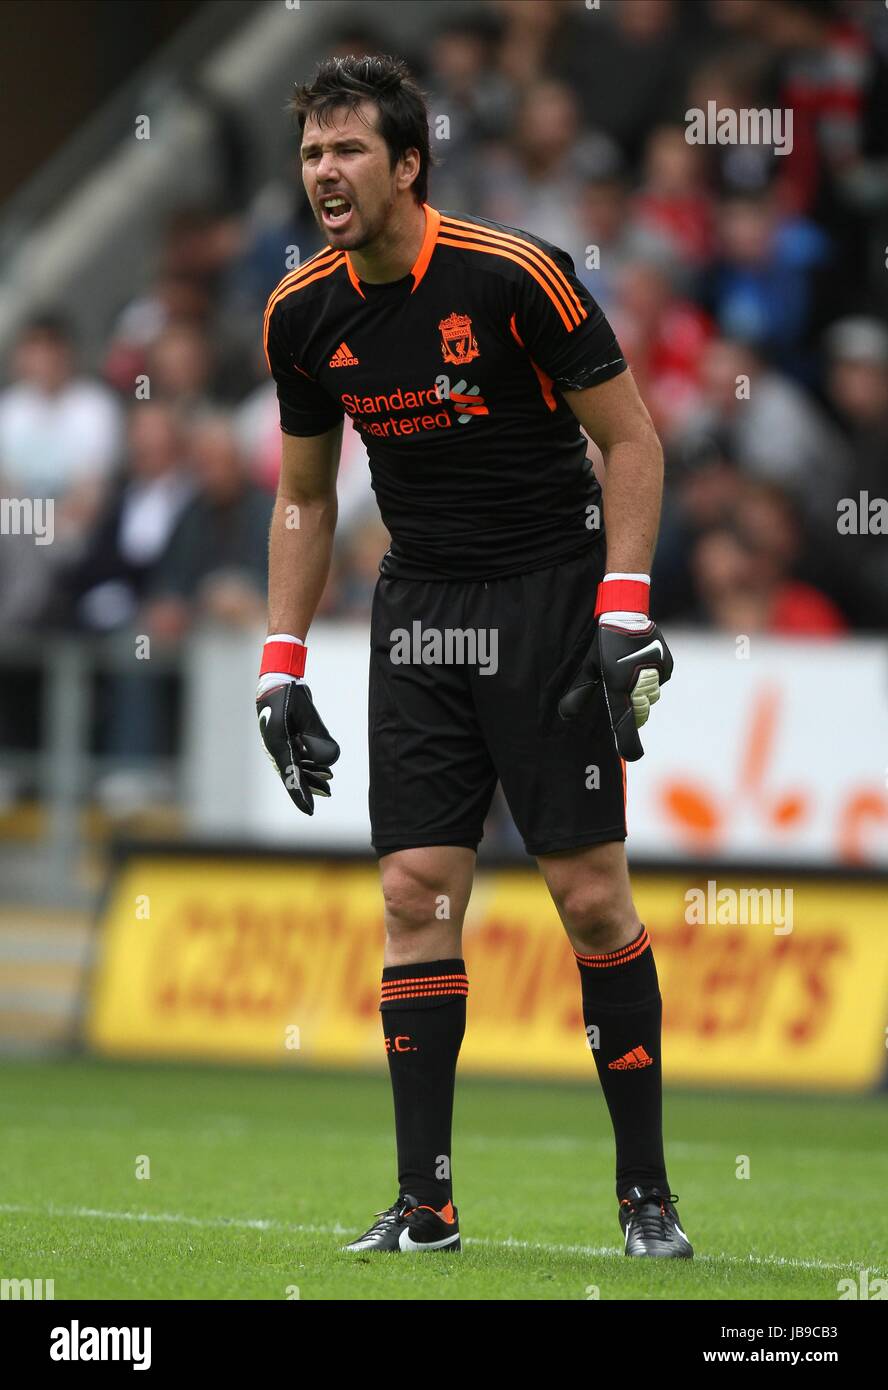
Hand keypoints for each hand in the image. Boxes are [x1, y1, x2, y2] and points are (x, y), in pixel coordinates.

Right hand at [257, 681, 339, 814]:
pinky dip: (309, 764)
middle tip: (328, 795)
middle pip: (293, 774)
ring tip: (329, 784)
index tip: (310, 809)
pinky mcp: (285, 740)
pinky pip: (297, 757)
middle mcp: (275, 748)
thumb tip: (330, 761)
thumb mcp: (307, 716)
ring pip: (296, 767)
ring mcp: (279, 745)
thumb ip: (318, 738)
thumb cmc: (290, 696)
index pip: (291, 775)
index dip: (301, 794)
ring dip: (312, 776)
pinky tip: (322, 769)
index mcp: (277, 744)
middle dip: (309, 788)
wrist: (278, 683)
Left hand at [558, 620, 672, 761]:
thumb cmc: (604, 643)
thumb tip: (564, 715)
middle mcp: (638, 680)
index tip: (633, 756)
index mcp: (617, 683)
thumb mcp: (588, 668)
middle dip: (633, 712)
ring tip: (631, 673)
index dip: (628, 740)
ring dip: (642, 694)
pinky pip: (659, 684)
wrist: (627, 613)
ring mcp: (656, 673)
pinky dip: (651, 680)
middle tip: (623, 694)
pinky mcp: (667, 666)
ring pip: (651, 699)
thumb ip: (579, 693)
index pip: (624, 719)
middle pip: (640, 713)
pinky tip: (642, 665)